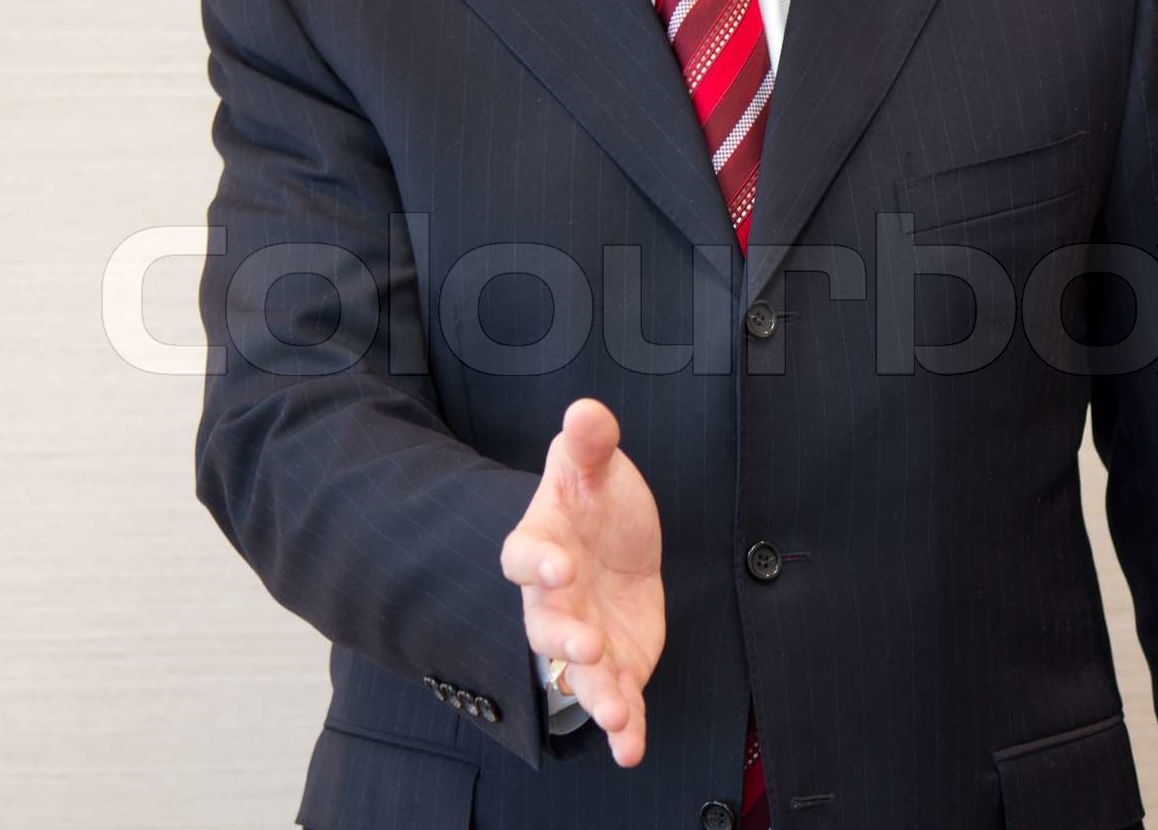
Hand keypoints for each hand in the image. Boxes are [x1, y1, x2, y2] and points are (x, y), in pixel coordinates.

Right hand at [501, 398, 664, 765]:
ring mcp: (581, 637)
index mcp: (541, 545)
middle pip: (546, 625)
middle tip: (585, 647)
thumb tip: (586, 408)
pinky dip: (624, 726)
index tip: (556, 565)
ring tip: (614, 713)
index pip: (524, 555)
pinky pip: (614, 700)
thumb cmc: (595, 503)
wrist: (618, 545)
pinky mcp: (613, 667)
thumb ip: (591, 442)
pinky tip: (633, 747)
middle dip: (564, 639)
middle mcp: (553, 600)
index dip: (537, 562)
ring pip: (577, 673)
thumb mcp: (597, 465)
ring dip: (594, 693)